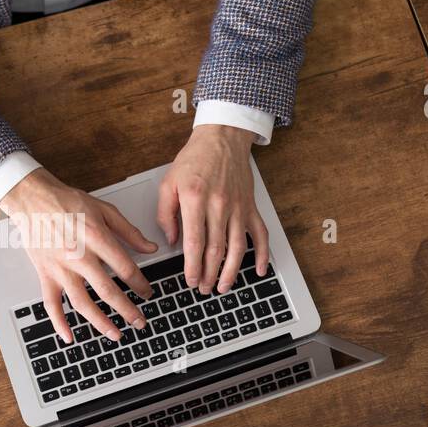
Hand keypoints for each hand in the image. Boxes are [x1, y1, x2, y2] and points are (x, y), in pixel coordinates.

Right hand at [0, 168, 157, 343]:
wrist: (33, 199)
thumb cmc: (66, 202)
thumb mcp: (104, 210)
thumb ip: (129, 231)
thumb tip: (149, 248)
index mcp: (96, 238)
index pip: (125, 268)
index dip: (140, 284)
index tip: (147, 292)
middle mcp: (78, 256)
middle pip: (107, 290)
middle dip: (127, 310)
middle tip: (139, 321)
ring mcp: (60, 268)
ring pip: (82, 302)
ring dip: (100, 322)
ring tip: (115, 334)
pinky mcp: (45, 274)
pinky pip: (51, 303)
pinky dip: (59, 322)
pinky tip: (69, 335)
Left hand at [157, 125, 269, 294]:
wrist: (223, 137)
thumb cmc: (194, 159)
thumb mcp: (168, 182)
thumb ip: (165, 213)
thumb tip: (171, 240)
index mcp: (195, 199)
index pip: (195, 242)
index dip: (192, 266)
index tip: (190, 280)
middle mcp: (219, 205)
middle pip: (216, 250)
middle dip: (208, 274)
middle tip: (202, 289)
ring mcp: (238, 208)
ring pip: (237, 248)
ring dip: (231, 272)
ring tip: (222, 287)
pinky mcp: (250, 207)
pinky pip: (260, 234)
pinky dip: (262, 254)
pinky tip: (259, 270)